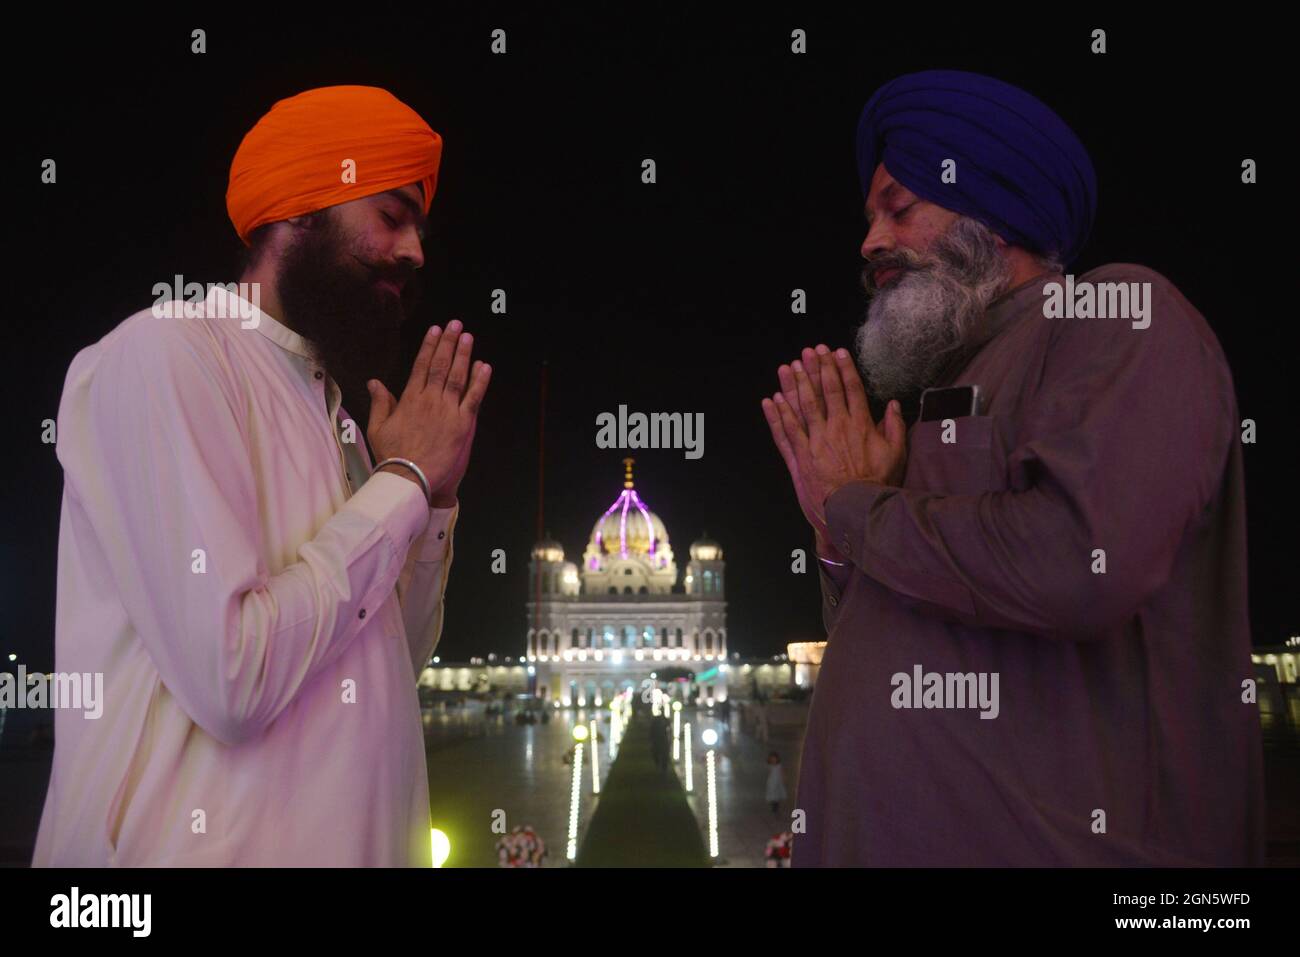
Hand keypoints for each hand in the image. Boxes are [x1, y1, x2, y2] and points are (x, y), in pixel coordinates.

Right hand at [366, 319, 490, 505]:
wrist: (410, 478)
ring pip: (457, 376)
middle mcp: (429, 400)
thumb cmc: (393, 456)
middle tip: (455, 324)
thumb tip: (374, 382)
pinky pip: (474, 397)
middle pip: (440, 365)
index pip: (421, 365)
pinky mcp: (463, 424)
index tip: (435, 330)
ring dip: (464, 354)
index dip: (429, 346)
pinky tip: (484, 366)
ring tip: (467, 336)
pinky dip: (480, 381)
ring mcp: (447, 410)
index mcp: (409, 399)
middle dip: (448, 342)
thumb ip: (380, 402)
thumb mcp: (378, 428)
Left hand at [762, 344, 905, 528]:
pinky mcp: (800, 456)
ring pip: (803, 406)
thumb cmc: (877, 484)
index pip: (851, 388)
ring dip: (795, 384)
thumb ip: (895, 427)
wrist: (854, 508)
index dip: (843, 368)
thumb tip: (893, 405)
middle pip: (826, 391)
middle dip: (817, 368)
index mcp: (860, 424)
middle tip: (810, 350)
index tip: (837, 351)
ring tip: (788, 367)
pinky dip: (778, 415)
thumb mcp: (896, 454)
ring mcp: (816, 441)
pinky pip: (786, 432)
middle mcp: (836, 427)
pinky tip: (771, 399)